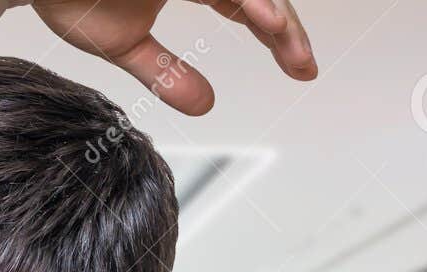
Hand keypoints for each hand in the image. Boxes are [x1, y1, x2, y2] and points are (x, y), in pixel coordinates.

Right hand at [30, 0, 315, 114]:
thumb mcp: (124, 44)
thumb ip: (165, 73)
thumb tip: (207, 105)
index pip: (248, 6)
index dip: (278, 37)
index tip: (302, 71)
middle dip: (284, 26)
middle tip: (302, 62)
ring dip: (265, 2)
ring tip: (280, 32)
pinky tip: (257, 9)